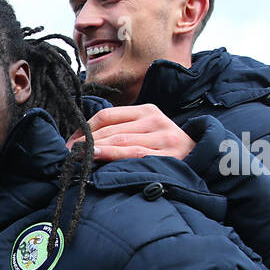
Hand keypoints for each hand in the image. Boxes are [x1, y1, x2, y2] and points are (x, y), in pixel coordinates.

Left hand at [66, 104, 194, 161]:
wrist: (202, 157)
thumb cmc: (166, 148)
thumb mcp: (147, 131)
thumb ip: (122, 131)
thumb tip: (84, 141)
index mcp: (146, 110)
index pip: (107, 116)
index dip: (84, 129)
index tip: (69, 143)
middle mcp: (155, 120)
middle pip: (111, 130)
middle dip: (86, 143)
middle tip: (68, 155)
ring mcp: (163, 137)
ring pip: (121, 141)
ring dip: (95, 150)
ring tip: (77, 158)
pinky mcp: (168, 155)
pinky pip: (134, 155)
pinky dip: (113, 156)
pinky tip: (97, 159)